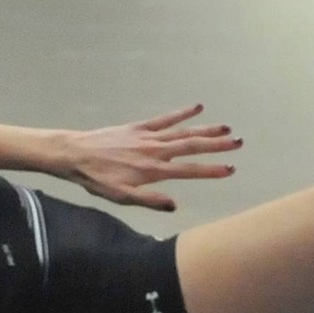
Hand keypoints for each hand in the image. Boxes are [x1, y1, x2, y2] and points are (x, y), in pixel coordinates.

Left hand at [56, 105, 239, 211]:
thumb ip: (149, 200)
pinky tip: (197, 107)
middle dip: (216, 146)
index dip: (211, 171)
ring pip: (182, 132)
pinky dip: (182, 113)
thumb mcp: (121, 197)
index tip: (230, 169)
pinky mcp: (139, 127)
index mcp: (153, 171)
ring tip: (226, 129)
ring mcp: (148, 137)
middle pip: (191, 147)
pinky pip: (164, 119)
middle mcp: (155, 151)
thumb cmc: (97, 180)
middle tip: (238, 143)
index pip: (189, 171)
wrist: (75, 154)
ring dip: (206, 130)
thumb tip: (174, 205)